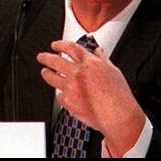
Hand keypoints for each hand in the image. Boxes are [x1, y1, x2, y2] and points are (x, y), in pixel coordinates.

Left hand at [38, 40, 146, 155]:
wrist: (118, 116)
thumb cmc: (119, 95)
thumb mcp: (113, 71)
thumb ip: (103, 59)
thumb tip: (99, 51)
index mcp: (90, 63)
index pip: (70, 47)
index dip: (60, 44)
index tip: (55, 45)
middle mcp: (78, 73)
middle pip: (55, 60)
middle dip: (46, 57)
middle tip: (41, 57)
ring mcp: (72, 88)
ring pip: (52, 77)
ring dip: (47, 74)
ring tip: (45, 72)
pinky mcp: (69, 102)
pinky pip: (59, 96)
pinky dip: (60, 94)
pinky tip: (61, 94)